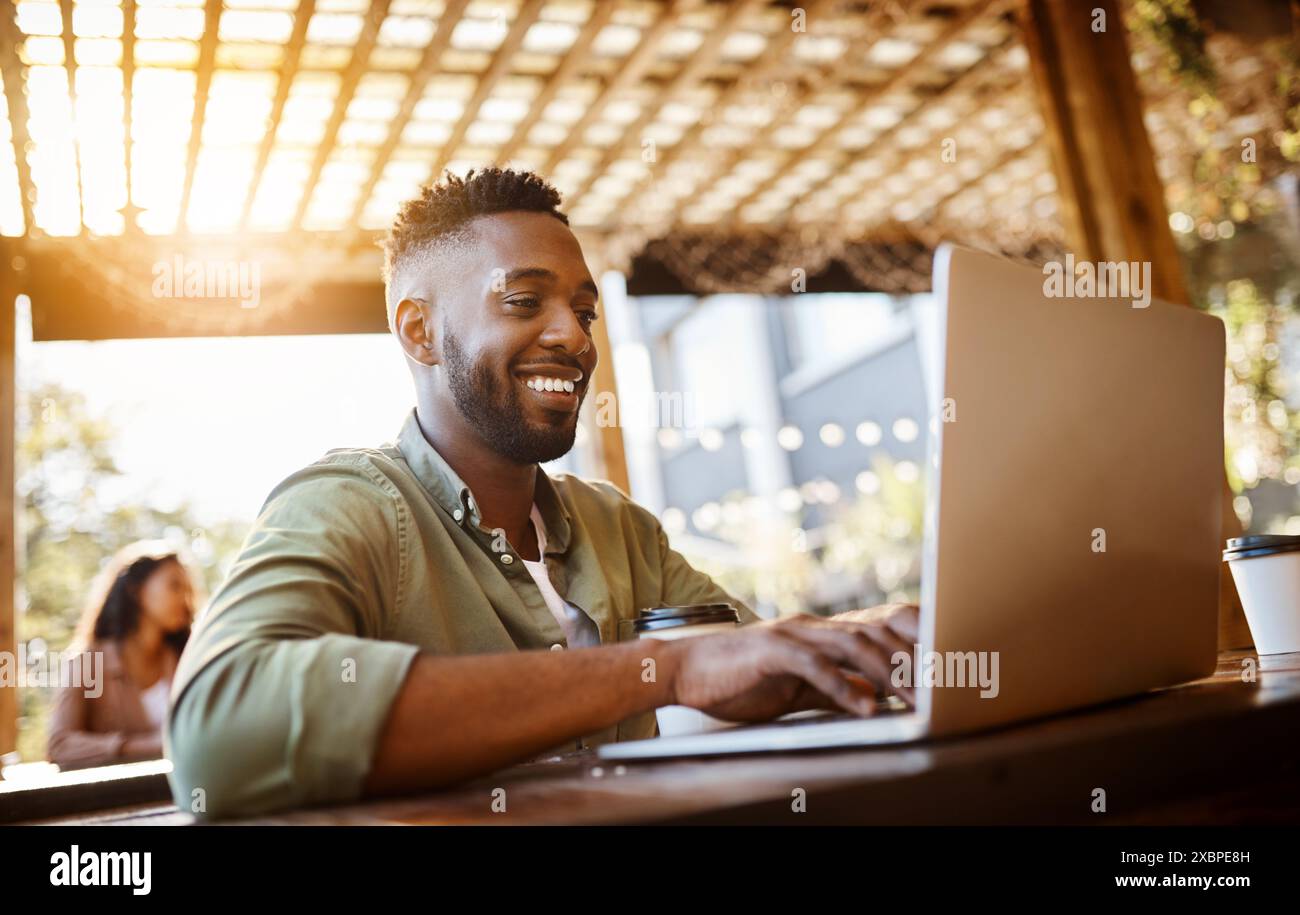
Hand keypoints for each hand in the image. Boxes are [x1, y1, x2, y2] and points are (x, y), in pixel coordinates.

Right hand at [663, 609, 918, 723]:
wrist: (684, 671)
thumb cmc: (738, 679)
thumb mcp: (796, 686)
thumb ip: (832, 687)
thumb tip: (871, 695)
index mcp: (821, 632)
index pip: (879, 625)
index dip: (915, 641)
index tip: (947, 667)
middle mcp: (812, 626)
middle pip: (876, 629)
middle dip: (913, 656)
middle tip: (942, 685)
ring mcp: (792, 634)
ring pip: (852, 643)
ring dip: (887, 671)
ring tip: (913, 698)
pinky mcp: (770, 649)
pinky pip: (815, 666)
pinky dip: (843, 687)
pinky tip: (865, 708)